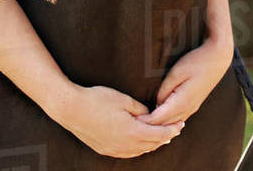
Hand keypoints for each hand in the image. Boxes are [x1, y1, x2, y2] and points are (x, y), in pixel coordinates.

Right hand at [52, 84, 183, 157]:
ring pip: (140, 151)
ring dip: (152, 144)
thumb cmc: (97, 99)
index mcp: (133, 132)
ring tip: (161, 137)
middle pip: (151, 144)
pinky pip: (127, 153)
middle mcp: (125, 145)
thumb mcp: (124, 100)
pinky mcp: (104, 149)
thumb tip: (149, 116)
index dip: (172, 130)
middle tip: (175, 129)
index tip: (181, 124)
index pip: (159, 134)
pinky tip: (140, 143)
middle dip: (165, 137)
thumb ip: (141, 109)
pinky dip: (138, 148)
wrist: (70, 108)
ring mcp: (113, 149)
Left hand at [140, 36, 233, 126]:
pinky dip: (166, 123)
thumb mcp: (176, 72)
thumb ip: (164, 90)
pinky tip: (158, 124)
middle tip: (131, 128)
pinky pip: (177, 119)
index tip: (130, 122)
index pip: (158, 119)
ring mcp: (192, 108)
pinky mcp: (193, 104)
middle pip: (164, 125)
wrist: (218, 58)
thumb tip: (156, 104)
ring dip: (158, 127)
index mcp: (182, 102)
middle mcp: (187, 109)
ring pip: (172, 124)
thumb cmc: (196, 61)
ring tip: (141, 129)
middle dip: (148, 128)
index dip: (144, 122)